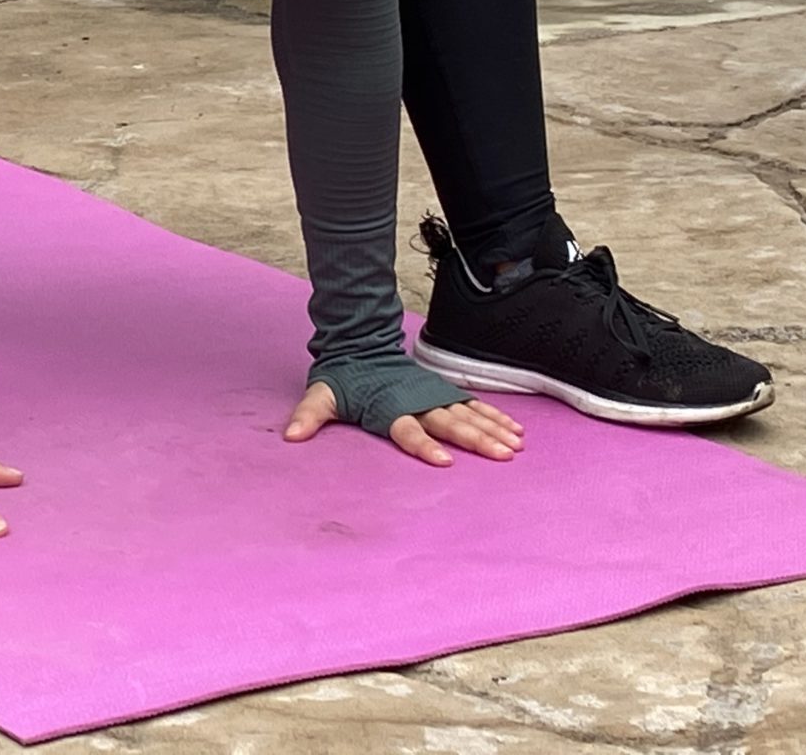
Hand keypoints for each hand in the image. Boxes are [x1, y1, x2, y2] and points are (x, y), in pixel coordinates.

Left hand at [284, 381, 524, 466]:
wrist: (360, 343)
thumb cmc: (343, 377)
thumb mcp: (322, 395)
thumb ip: (309, 415)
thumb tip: (290, 436)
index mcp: (389, 406)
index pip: (408, 429)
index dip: (424, 445)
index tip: (444, 461)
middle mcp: (417, 401)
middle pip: (449, 423)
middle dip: (476, 439)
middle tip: (502, 455)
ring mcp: (433, 395)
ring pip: (468, 414)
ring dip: (492, 429)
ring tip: (515, 447)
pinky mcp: (443, 390)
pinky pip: (474, 404)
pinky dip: (495, 417)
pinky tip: (515, 431)